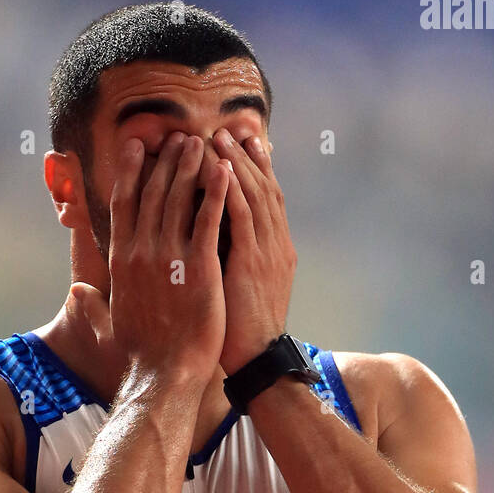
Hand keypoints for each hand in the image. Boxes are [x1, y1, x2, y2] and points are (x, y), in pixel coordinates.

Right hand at [72, 132, 230, 386]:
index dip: (130, 171)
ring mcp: (171, 258)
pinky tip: (226, 171)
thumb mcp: (108, 324)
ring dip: (190, 166)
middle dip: (166, 160)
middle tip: (178, 135)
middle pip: (153, 193)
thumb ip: (91, 304)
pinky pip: (209, 220)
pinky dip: (217, 192)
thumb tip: (77, 293)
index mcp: (121, 261)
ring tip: (201, 142)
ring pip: (180, 199)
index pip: (123, 204)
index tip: (138, 146)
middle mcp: (142, 252)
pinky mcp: (200, 268)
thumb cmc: (140, 353)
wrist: (165, 373)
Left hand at [213, 130, 297, 375]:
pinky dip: (229, 189)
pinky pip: (240, 217)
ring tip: (218, 138)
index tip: (242, 145)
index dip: (256, 170)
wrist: (258, 362)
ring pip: (252, 196)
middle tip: (229, 129)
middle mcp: (276, 245)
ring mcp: (266, 252)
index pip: (267, 200)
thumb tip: (221, 241)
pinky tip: (217, 168)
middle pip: (263, 189)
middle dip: (246, 157)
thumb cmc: (244, 332)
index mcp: (276, 251)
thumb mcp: (246, 290)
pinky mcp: (251, 263)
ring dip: (235, 163)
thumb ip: (239, 261)